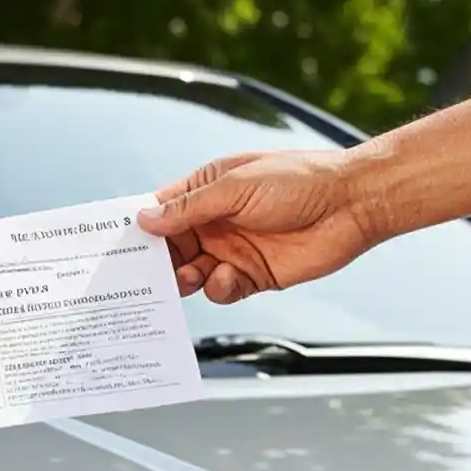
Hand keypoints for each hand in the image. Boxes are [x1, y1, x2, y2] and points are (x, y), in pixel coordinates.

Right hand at [137, 150, 379, 303]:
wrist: (354, 204)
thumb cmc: (297, 181)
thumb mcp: (234, 188)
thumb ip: (188, 207)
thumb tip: (144, 220)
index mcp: (206, 192)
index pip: (161, 211)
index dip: (140, 227)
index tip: (116, 244)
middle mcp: (215, 222)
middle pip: (171, 248)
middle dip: (158, 261)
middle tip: (146, 274)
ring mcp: (233, 250)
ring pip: (192, 273)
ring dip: (184, 278)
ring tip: (187, 277)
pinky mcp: (254, 276)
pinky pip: (222, 290)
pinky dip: (218, 289)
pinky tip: (228, 278)